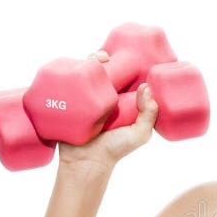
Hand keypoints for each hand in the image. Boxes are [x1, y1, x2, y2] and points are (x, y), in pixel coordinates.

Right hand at [58, 50, 158, 168]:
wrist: (85, 162)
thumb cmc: (116, 149)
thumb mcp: (140, 134)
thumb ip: (149, 115)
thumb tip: (146, 87)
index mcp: (120, 101)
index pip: (123, 76)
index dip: (125, 63)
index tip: (127, 54)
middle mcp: (103, 97)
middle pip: (103, 71)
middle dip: (102, 58)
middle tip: (104, 57)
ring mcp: (85, 99)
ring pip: (85, 74)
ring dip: (86, 62)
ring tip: (91, 60)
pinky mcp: (69, 102)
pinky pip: (68, 83)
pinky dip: (69, 72)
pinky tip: (73, 66)